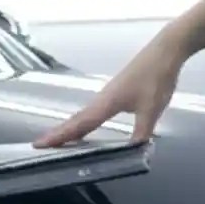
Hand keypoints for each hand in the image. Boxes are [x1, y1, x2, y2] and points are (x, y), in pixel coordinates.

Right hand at [34, 34, 182, 145]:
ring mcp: (108, 94)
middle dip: (58, 133)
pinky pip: (93, 110)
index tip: (40, 143)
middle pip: (76, 120)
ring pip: (84, 114)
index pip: (79, 125)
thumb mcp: (152, 109)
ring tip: (58, 139)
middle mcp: (102, 98)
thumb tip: (134, 152)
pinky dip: (84, 121)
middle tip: (40, 144)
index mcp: (106, 103)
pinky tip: (86, 126)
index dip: (60, 136)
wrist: (164, 51)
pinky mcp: (115, 91)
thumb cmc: (157, 78)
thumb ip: (142, 132)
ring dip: (70, 127)